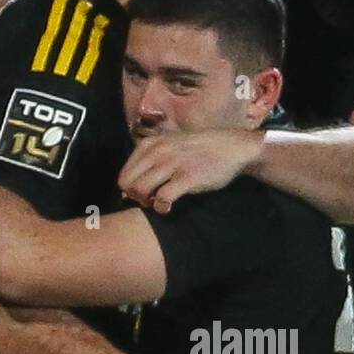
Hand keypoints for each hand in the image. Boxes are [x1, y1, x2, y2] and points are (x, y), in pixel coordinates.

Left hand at [118, 129, 262, 212]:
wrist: (230, 147)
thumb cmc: (199, 151)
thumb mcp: (169, 147)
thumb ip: (149, 163)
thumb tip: (126, 191)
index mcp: (150, 144)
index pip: (123, 174)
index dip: (130, 189)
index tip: (145, 194)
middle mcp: (157, 151)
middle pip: (127, 184)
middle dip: (135, 197)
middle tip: (151, 201)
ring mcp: (172, 164)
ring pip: (140, 190)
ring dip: (147, 203)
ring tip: (159, 203)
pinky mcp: (186, 177)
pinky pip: (162, 198)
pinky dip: (161, 208)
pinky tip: (168, 208)